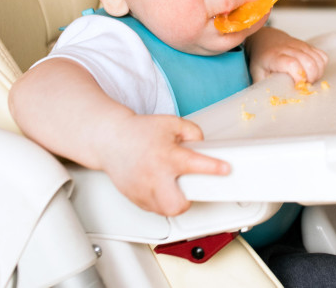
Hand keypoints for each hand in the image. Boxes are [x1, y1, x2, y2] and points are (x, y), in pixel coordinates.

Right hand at [97, 114, 228, 215]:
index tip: (225, 169)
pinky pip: (154, 209)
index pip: (193, 164)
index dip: (213, 168)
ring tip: (174, 188)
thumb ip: (193, 132)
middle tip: (190, 188)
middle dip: (188, 200)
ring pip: (165, 211)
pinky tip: (162, 189)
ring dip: (175, 203)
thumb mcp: (172, 123)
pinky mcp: (135, 198)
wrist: (110, 140)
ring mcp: (143, 190)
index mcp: (166, 156)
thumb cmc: (139, 132)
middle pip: (177, 204)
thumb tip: (204, 146)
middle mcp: (154, 176)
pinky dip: (161, 202)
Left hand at [247, 26, 328, 83]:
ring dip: (317, 74)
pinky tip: (313, 72)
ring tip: (308, 80)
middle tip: (303, 85)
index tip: (297, 86)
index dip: (299, 77)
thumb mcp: (256, 73)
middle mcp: (290, 49)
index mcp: (275, 56)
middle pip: (310, 63)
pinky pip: (323, 57)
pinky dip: (322, 67)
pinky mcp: (309, 46)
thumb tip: (268, 101)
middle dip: (311, 79)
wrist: (266, 39)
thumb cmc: (262, 58)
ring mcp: (302, 46)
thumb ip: (262, 86)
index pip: (292, 64)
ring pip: (319, 60)